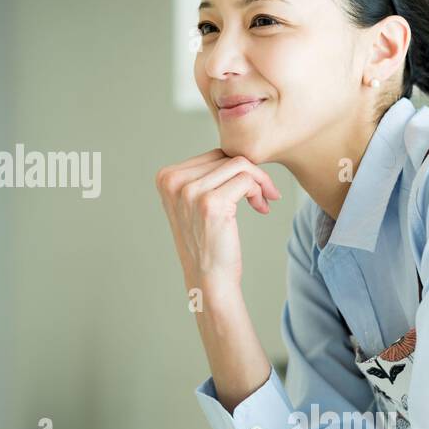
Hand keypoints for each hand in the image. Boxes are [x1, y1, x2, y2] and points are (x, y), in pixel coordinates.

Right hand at [155, 150, 280, 291]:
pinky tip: (262, 207)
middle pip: (225, 157)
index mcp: (166, 178)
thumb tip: (234, 148)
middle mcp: (173, 182)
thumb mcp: (194, 203)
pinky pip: (247, 179)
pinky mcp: (212, 203)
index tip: (247, 189)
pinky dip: (260, 190)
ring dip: (258, 181)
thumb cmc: (208, 242)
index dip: (235, 170)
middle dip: (250, 174)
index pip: (211, 156)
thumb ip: (204, 176)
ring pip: (239, 165)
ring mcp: (190, 192)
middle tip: (261, 196)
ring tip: (263, 200)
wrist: (209, 279)